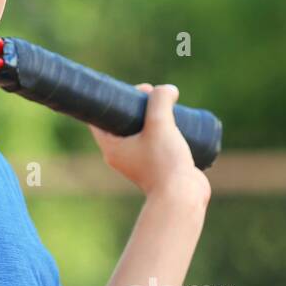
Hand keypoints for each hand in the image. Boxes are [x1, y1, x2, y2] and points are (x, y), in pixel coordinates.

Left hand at [88, 83, 210, 205]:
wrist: (183, 196)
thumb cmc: (165, 162)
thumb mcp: (160, 124)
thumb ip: (160, 100)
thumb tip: (167, 89)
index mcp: (111, 147)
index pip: (102, 116)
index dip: (116, 98)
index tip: (136, 90)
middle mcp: (121, 155)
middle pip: (123, 121)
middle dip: (138, 105)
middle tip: (154, 94)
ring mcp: (139, 162)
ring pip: (141, 131)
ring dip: (153, 117)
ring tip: (169, 106)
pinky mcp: (157, 166)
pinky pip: (155, 143)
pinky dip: (163, 131)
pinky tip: (178, 123)